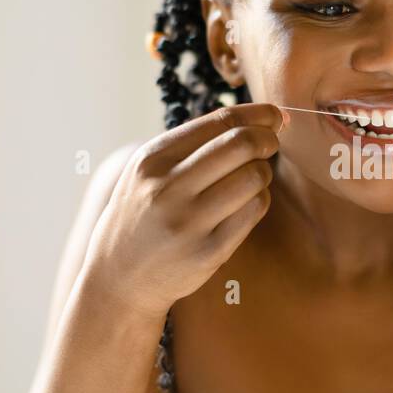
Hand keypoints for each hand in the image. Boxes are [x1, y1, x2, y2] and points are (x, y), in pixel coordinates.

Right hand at [81, 103, 285, 320]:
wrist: (119, 278)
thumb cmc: (143, 216)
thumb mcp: (148, 172)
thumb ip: (193, 145)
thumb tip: (259, 119)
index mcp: (152, 159)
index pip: (219, 121)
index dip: (256, 114)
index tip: (273, 115)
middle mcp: (167, 188)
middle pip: (241, 144)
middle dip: (267, 139)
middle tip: (270, 144)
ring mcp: (188, 222)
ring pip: (254, 177)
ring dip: (264, 172)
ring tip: (253, 177)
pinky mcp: (209, 251)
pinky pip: (254, 210)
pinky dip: (260, 199)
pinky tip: (247, 202)